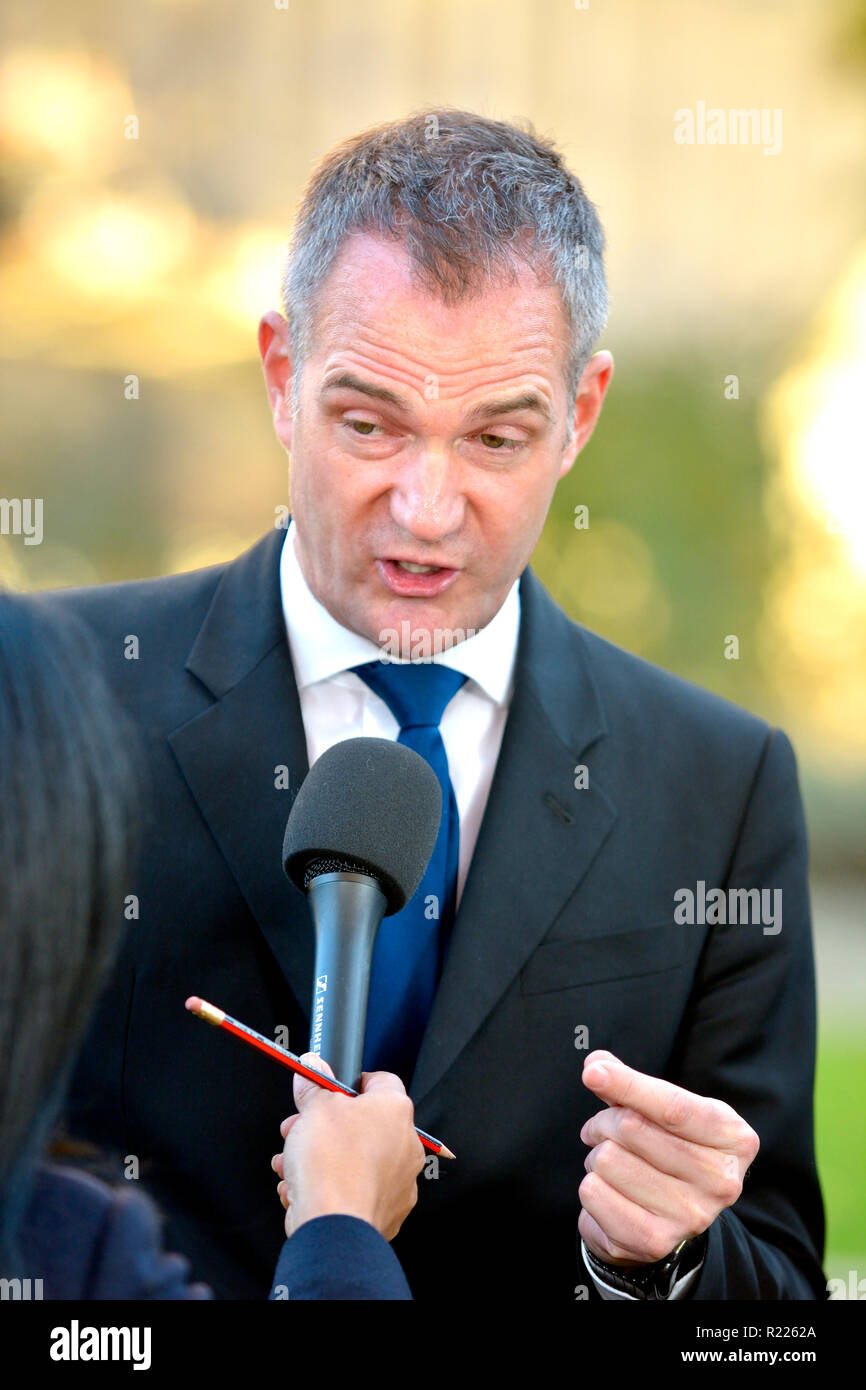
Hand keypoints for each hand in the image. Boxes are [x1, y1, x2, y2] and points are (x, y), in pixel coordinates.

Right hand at [270, 1053, 425, 1240]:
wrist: (333, 1225)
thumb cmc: (331, 1164)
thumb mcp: (314, 1109)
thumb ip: (314, 1087)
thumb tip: (311, 1069)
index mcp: (395, 1110)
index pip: (380, 1081)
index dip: (351, 1083)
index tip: (329, 1090)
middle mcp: (406, 1144)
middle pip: (362, 1123)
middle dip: (326, 1126)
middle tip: (300, 1129)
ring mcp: (400, 1180)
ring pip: (356, 1159)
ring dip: (322, 1159)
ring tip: (293, 1164)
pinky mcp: (388, 1211)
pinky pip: (356, 1191)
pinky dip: (331, 1188)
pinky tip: (303, 1189)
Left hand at [579, 1050, 758, 1267]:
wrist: (671, 1216)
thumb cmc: (670, 1148)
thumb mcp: (667, 1110)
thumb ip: (632, 1084)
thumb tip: (597, 1067)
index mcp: (734, 1138)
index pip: (673, 1107)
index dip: (629, 1085)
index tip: (593, 1073)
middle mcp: (720, 1181)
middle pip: (632, 1128)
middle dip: (606, 1122)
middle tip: (607, 1130)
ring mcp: (690, 1215)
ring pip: (607, 1159)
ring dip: (597, 1155)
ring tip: (615, 1163)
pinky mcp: (655, 1241)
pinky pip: (593, 1193)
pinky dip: (591, 1186)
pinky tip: (612, 1192)